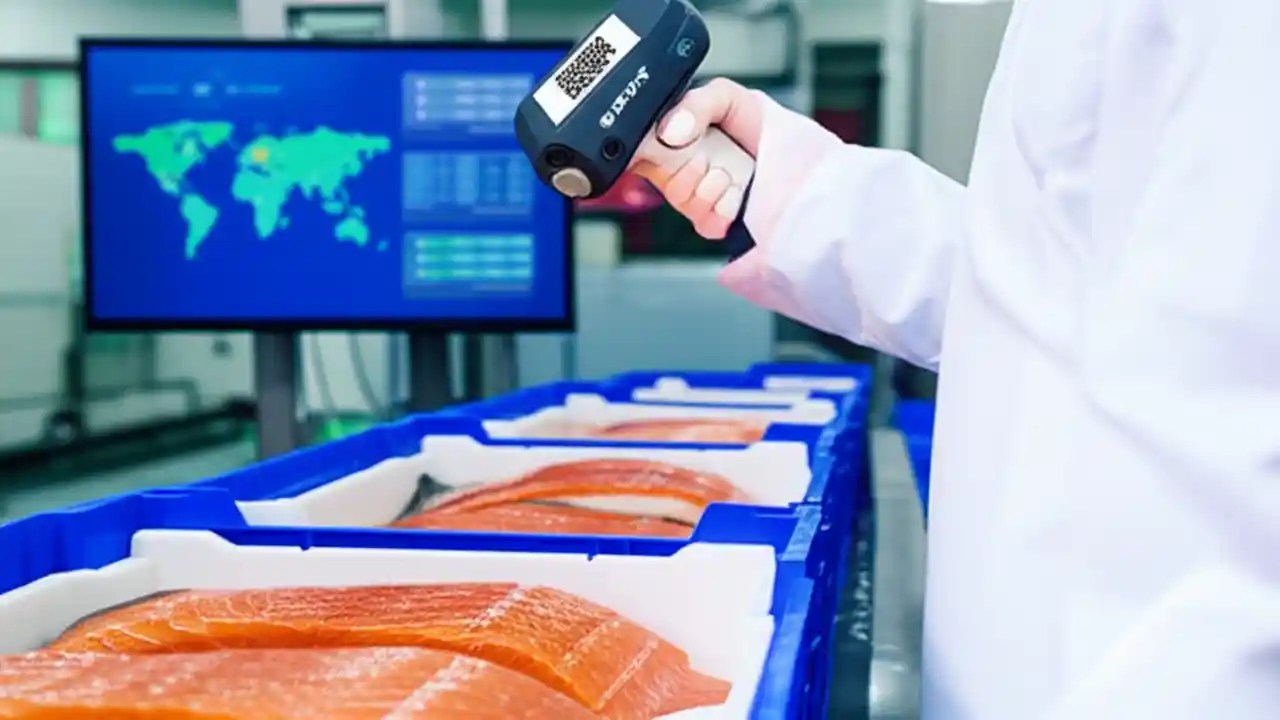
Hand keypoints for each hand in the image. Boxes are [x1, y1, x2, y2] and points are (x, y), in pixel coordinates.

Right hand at [630, 78, 763, 238]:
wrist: (792, 151)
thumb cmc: (755, 123)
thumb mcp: (724, 96)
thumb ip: (695, 104)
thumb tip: (670, 132)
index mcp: (667, 142)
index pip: (635, 153)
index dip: (648, 152)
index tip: (670, 143)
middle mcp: (675, 173)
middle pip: (661, 179)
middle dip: (690, 164)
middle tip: (709, 151)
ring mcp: (693, 200)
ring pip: (683, 200)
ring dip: (712, 182)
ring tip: (728, 169)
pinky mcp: (712, 222)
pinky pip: (705, 221)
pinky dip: (724, 204)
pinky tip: (735, 191)